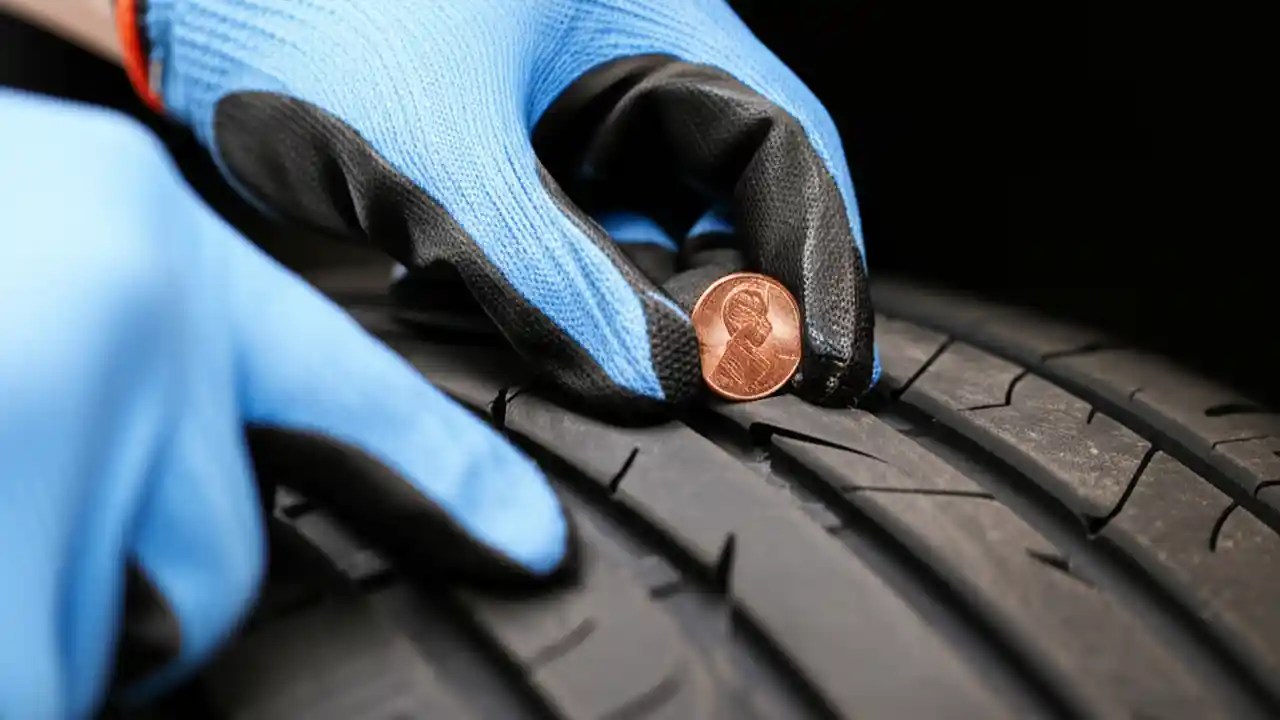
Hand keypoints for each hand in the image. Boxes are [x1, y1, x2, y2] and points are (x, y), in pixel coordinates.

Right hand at [0, 89, 570, 718]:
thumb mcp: (58, 262)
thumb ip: (144, 379)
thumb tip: (174, 536)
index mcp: (161, 263)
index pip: (361, 392)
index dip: (456, 481)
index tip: (536, 547)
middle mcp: (124, 340)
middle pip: (219, 568)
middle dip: (137, 605)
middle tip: (38, 534)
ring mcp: (36, 422)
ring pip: (102, 642)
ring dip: (47, 628)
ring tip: (1, 496)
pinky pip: (33, 669)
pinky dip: (29, 655)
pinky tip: (7, 536)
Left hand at [118, 0, 878, 413]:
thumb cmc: (304, 4)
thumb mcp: (434, 151)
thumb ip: (549, 274)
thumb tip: (661, 383)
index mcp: (653, 18)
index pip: (787, 146)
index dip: (825, 264)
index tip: (832, 374)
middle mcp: (630, 60)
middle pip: (744, 193)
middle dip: (760, 297)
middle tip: (770, 400)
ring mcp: (575, 107)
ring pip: (667, 221)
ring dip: (680, 306)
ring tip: (683, 385)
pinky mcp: (520, 151)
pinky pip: (593, 233)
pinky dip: (603, 296)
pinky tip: (587, 343)